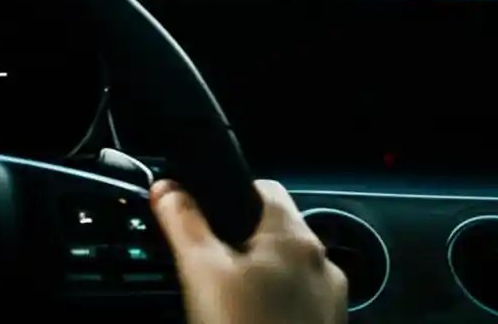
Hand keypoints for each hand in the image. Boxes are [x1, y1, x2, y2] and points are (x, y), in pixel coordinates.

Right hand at [151, 179, 347, 323]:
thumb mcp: (201, 271)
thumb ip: (182, 222)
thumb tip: (166, 187)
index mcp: (295, 236)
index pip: (263, 187)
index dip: (228, 194)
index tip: (203, 216)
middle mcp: (323, 263)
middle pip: (274, 232)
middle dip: (240, 242)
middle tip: (206, 265)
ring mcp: (331, 300)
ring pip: (286, 270)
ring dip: (259, 276)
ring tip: (225, 299)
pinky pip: (297, 302)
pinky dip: (274, 304)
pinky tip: (249, 322)